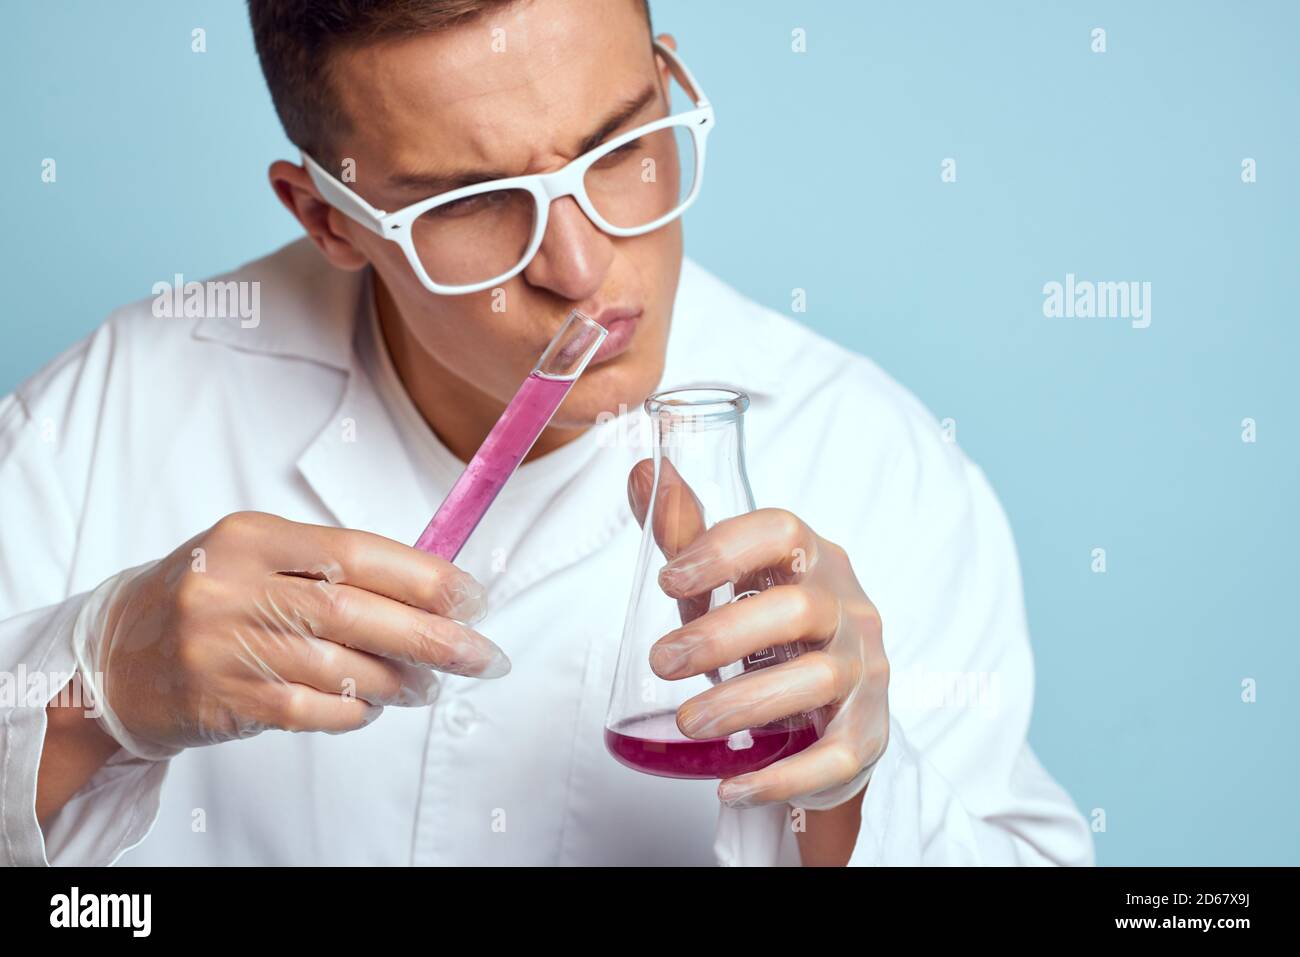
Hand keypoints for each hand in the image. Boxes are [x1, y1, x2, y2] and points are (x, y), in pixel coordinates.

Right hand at [74, 511, 506, 759]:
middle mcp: (233, 587)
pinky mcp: (220, 700)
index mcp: (253, 537)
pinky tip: (372, 705)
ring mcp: (222, 646)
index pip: (357, 552)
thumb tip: (435, 589)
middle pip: (354, 612)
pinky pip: (311, 710)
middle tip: (481, 655)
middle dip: (431, 637)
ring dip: (399, 681)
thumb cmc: (212, 598)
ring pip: (338, 667)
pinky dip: (355, 710)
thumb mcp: (261, 558)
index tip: (474, 597)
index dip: (424, 578)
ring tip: (430, 685)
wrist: (116, 656)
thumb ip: (335, 566)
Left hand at [628, 461, 888, 810]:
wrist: (830, 702)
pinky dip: (783, 776)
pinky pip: (835, 756)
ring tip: (688, 722)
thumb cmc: (769, 628)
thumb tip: (644, 468)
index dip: (725, 548)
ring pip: (817, 680)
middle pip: (797, 610)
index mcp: (812, 559)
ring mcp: (865, 670)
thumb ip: (686, 530)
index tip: (667, 578)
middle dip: (722, 637)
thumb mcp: (727, 580)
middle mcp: (847, 607)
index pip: (782, 530)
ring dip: (745, 703)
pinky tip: (730, 786)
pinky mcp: (868, 732)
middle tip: (660, 662)